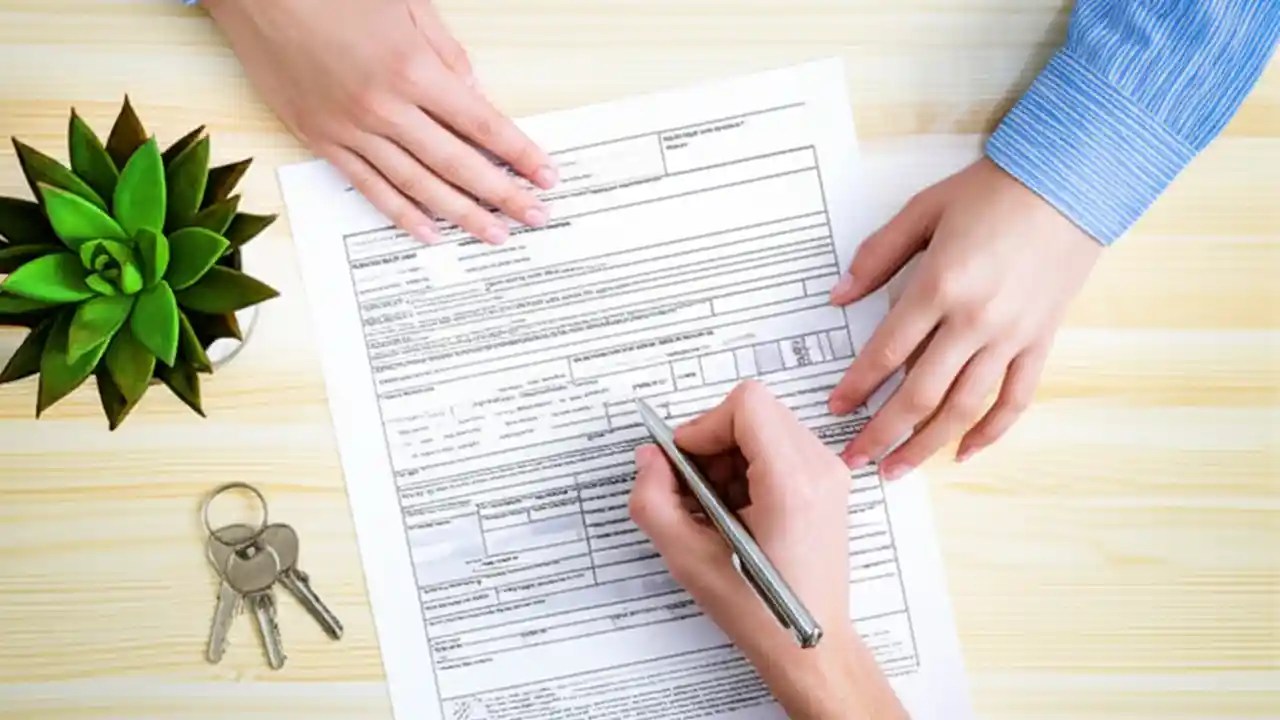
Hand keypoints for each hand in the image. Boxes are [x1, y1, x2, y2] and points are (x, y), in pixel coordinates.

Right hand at [205, 0, 556, 243]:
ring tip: (495, 234)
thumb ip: (447, 52)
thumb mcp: (406, 4)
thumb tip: (477, 94)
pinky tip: (430, 232)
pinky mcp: (322, 141)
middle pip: (458, 164)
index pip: (483, 125)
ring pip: (418, 186)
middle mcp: (386, 107)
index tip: (546, 176)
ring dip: (462, 214)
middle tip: (535, 217)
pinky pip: (370, 188)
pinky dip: (402, 215)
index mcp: (414, 70)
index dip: (520, 154)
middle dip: (504, 194)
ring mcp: (352, 129)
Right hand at [629, 381, 905, 719]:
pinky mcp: (826, 484)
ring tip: (716, 508)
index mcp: (793, 482)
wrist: (810, 648)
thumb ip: (655, 500)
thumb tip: (649, 458)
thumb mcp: (689, 558)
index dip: (703, 427)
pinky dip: (748, 468)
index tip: (684, 464)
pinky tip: (736, 511)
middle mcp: (820, 469)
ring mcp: (828, 475)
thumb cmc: (761, 611)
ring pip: (764, 426)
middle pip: (754, 411)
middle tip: (694, 491)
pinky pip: (779, 447)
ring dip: (728, 458)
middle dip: (713, 444)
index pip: (746, 404)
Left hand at [828, 158, 1100, 476]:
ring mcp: (1011, 336)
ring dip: (927, 444)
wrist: (1070, 182)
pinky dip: (991, 432)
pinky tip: (964, 453)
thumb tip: (838, 296)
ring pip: (965, 407)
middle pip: (921, 393)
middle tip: (855, 458)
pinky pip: (1015, 398)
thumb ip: (877, 256)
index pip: (887, 352)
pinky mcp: (1040, 341)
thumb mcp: (923, 210)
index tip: (836, 409)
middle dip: (882, 432)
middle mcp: (975, 320)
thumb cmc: (993, 192)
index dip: (857, 386)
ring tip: (898, 468)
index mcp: (940, 286)